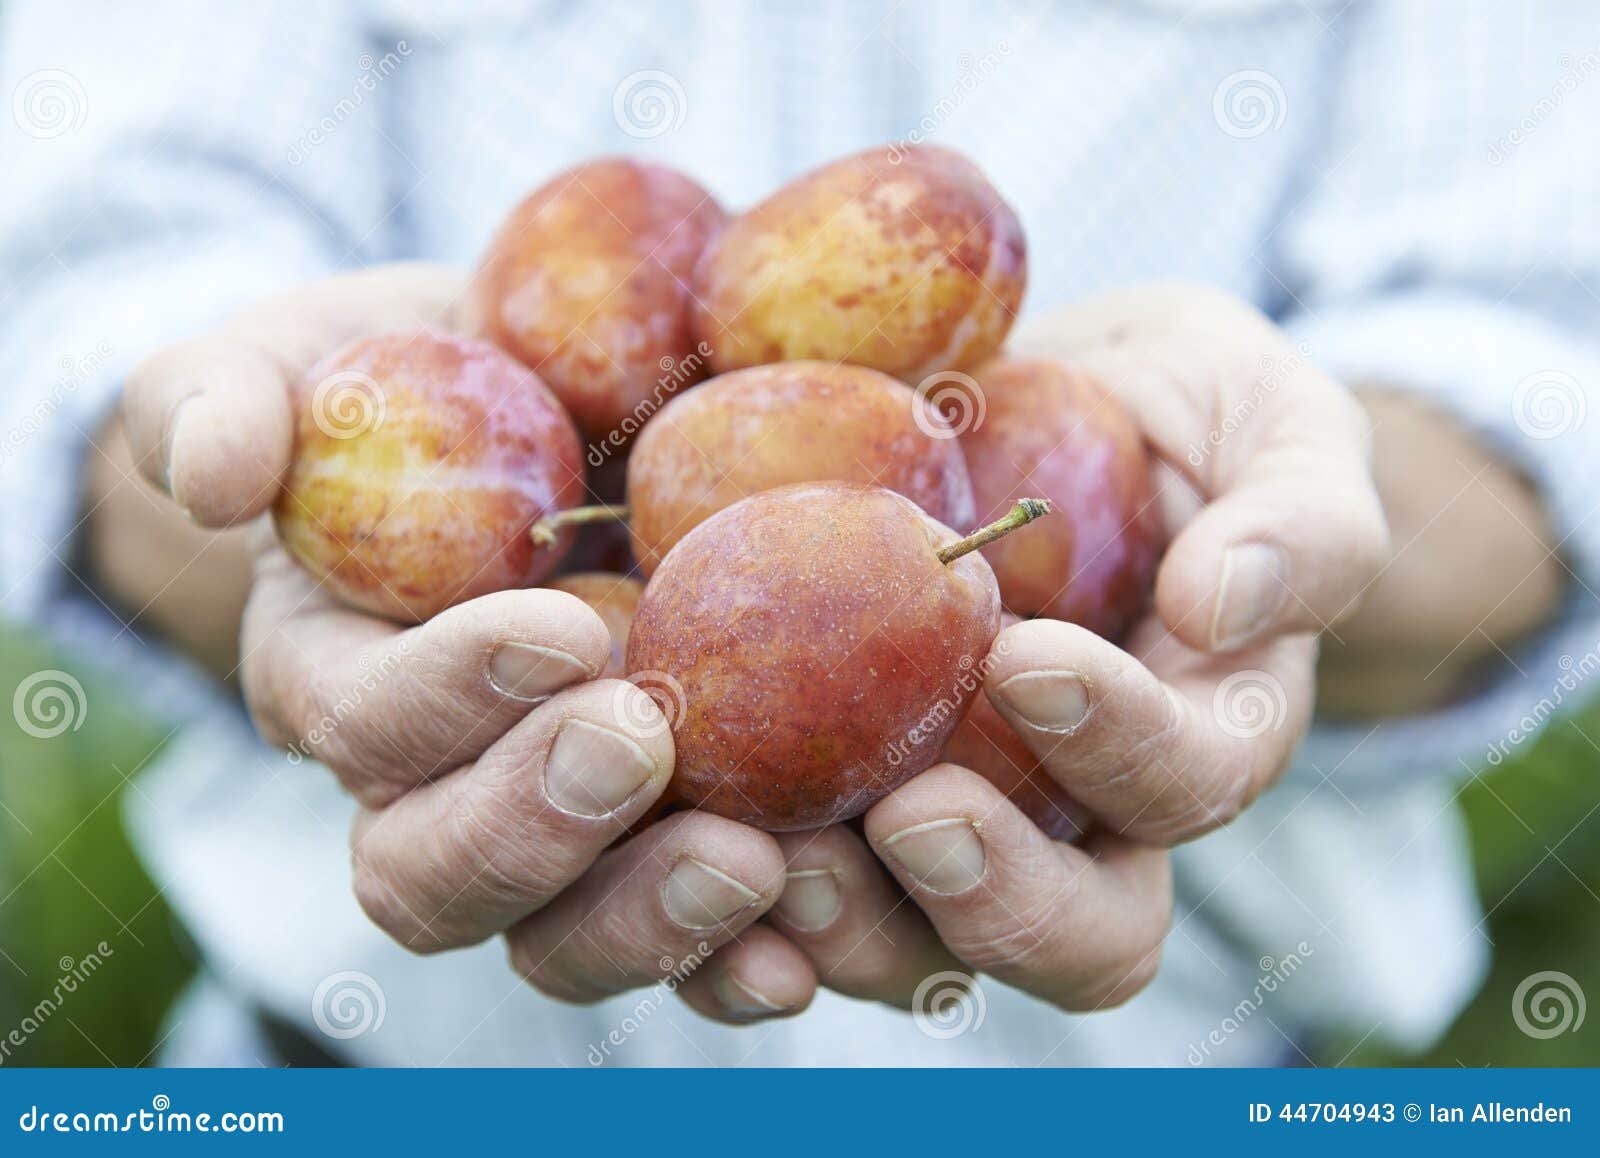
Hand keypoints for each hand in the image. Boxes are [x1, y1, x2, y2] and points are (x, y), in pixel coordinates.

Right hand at [119, 265, 807, 1021]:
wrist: (532, 421)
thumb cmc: (405, 390)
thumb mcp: (297, 363)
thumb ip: (220, 398)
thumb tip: (211, 479)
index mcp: (337, 679)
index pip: (365, 720)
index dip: (448, 692)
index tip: (564, 627)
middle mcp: (433, 783)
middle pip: (440, 874)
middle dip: (535, 829)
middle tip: (642, 745)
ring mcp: (551, 824)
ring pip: (560, 934)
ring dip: (648, 918)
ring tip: (760, 867)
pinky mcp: (657, 832)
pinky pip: (682, 932)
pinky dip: (739, 951)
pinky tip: (817, 924)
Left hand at [763, 282, 1388, 1014]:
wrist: (1051, 407)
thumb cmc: (1184, 417)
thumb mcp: (1276, 427)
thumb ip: (1300, 518)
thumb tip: (1222, 605)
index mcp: (1195, 740)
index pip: (1184, 788)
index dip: (1121, 747)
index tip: (1028, 655)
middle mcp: (1077, 817)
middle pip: (1067, 936)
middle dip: (992, 897)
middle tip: (908, 814)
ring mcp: (950, 820)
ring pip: (916, 947)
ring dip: (845, 923)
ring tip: (763, 845)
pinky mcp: (831, 793)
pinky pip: (785, 898)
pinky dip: (726, 902)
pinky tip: (662, 838)